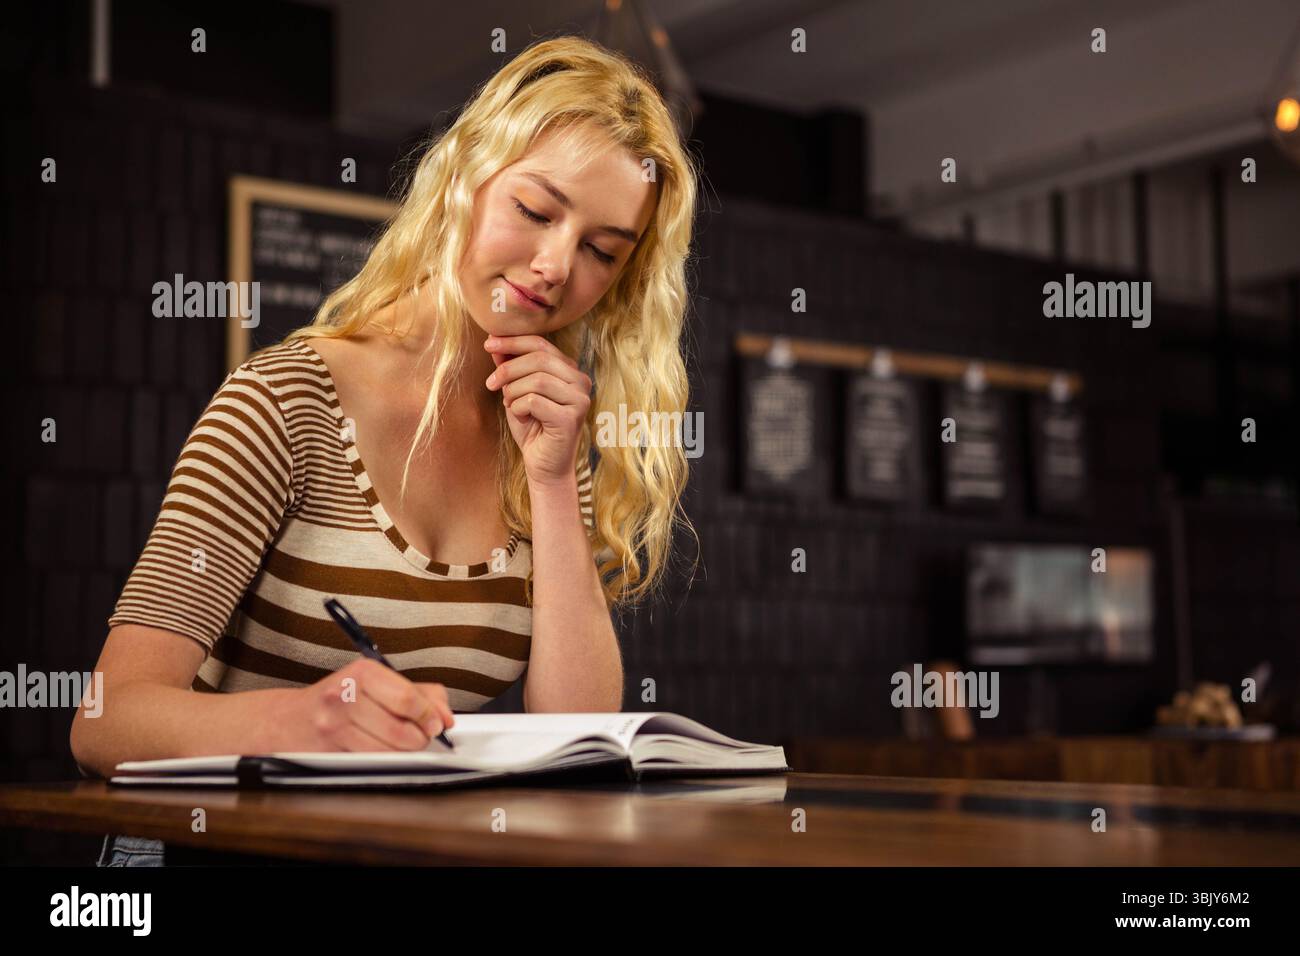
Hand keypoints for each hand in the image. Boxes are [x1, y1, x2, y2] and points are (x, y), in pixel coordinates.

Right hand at [275, 658, 454, 751]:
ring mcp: (334, 725)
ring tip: (402, 745)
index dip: (429, 716)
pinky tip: (380, 751)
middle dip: (420, 738)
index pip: (408, 698)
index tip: (436, 724)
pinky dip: (384, 761)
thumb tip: (446, 716)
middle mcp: (345, 696)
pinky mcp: (328, 751)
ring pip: (389, 750)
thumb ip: (420, 693)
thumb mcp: (377, 684)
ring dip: (404, 753)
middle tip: (421, 737)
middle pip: (402, 728)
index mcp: (362, 673)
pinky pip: (371, 762)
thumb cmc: (339, 700)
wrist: (288, 720)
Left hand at [484, 334, 591, 485]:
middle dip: (508, 369)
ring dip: (513, 391)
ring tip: (510, 404)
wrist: (544, 466)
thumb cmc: (532, 428)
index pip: (541, 344)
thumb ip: (510, 368)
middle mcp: (580, 382)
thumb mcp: (517, 392)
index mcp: (570, 371)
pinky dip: (518, 408)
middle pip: (539, 358)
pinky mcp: (571, 418)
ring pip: (537, 379)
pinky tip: (521, 417)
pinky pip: (534, 401)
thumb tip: (495, 346)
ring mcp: (579, 400)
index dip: (512, 341)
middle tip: (491, 384)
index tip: (488, 344)